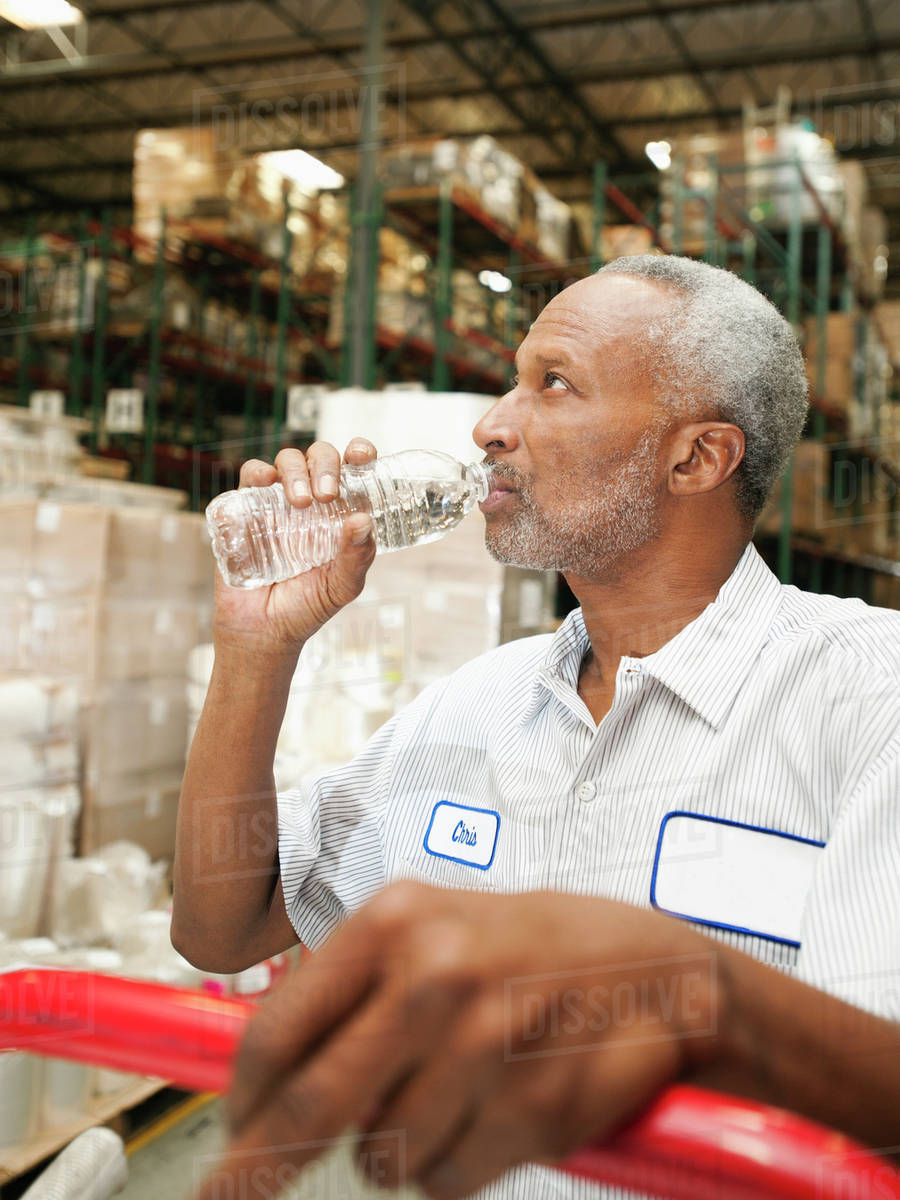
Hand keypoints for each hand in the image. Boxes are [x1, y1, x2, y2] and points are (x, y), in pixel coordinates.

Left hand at [193, 883, 721, 1199]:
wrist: (660, 972)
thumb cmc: (531, 949)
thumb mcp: (436, 930)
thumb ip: (355, 989)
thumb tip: (262, 1076)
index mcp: (397, 920)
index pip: (283, 1024)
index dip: (243, 1094)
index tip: (230, 1129)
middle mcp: (436, 975)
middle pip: (315, 1103)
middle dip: (259, 1165)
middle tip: (223, 1198)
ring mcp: (487, 1044)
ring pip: (384, 1155)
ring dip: (400, 1151)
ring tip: (452, 1096)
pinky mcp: (533, 1108)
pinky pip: (447, 1182)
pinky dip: (455, 1169)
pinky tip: (493, 1115)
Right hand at [212, 439, 378, 654]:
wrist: (263, 631)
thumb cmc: (308, 607)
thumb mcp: (343, 586)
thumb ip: (358, 557)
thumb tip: (364, 519)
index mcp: (340, 512)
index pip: (354, 471)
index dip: (360, 453)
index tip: (362, 456)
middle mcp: (311, 500)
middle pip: (320, 458)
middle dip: (326, 464)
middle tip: (327, 494)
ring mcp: (277, 502)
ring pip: (287, 460)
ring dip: (296, 470)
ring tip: (299, 501)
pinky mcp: (246, 509)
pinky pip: (250, 476)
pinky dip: (259, 471)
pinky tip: (267, 482)